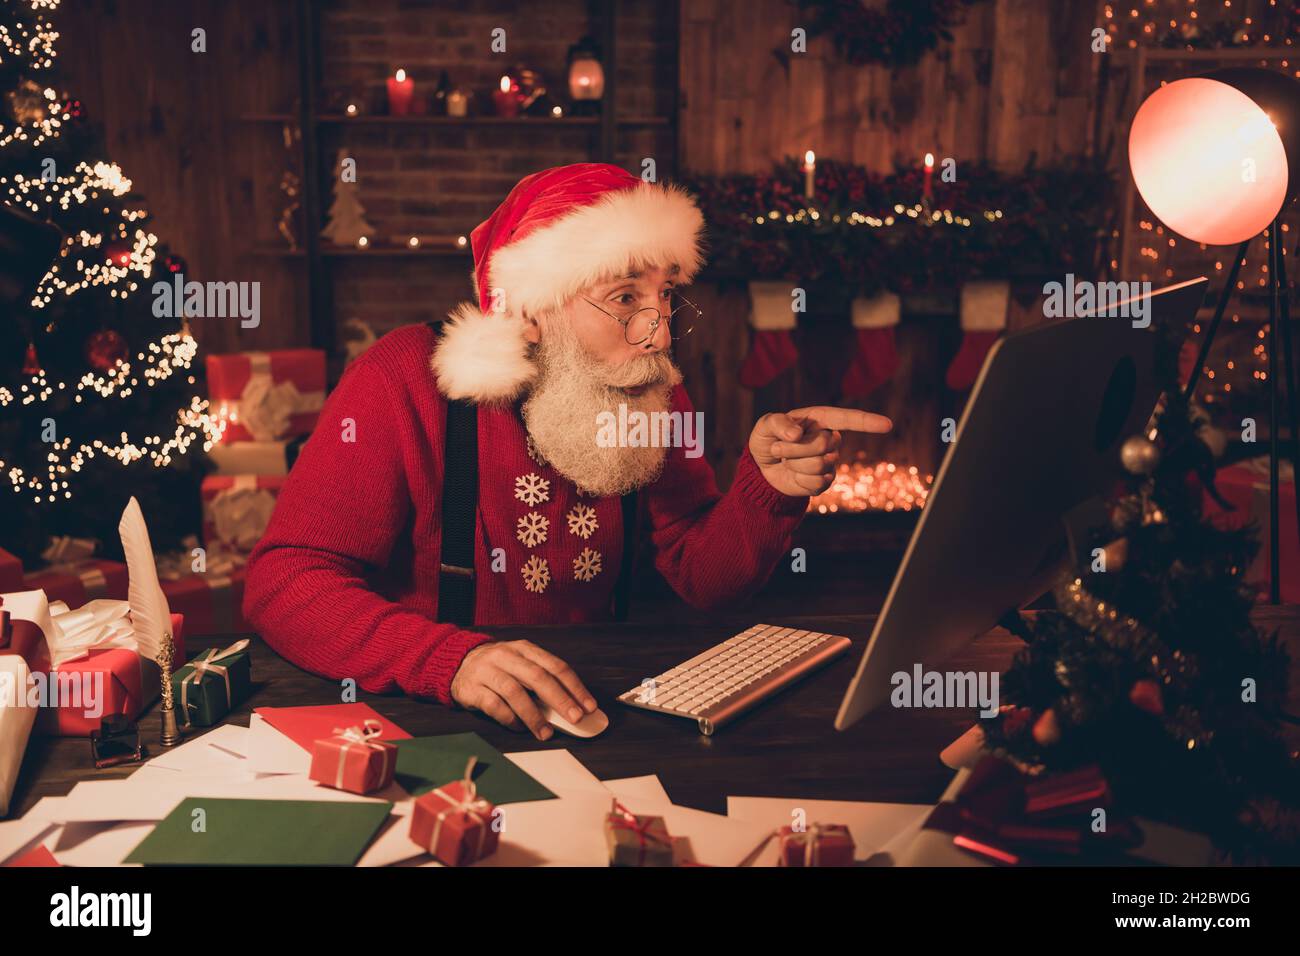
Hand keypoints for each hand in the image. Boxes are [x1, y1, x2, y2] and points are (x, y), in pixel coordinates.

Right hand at [450, 640, 597, 739]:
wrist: (456, 663)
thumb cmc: (498, 668)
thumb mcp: (520, 664)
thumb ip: (541, 681)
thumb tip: (571, 707)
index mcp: (524, 648)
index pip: (555, 666)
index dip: (574, 687)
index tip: (588, 706)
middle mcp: (507, 656)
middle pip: (538, 677)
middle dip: (560, 699)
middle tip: (575, 718)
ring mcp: (488, 671)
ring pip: (515, 692)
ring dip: (534, 715)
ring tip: (546, 732)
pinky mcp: (472, 689)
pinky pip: (494, 706)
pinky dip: (510, 719)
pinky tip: (521, 728)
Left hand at [749, 405, 892, 496]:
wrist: (764, 469)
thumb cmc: (767, 440)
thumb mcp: (764, 426)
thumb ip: (777, 423)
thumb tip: (797, 433)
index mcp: (819, 419)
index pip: (846, 419)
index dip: (867, 422)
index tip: (888, 425)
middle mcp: (829, 439)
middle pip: (823, 444)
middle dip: (794, 448)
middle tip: (778, 448)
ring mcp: (829, 461)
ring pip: (818, 465)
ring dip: (793, 464)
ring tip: (785, 460)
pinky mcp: (825, 481)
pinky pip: (816, 483)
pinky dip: (798, 480)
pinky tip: (794, 475)